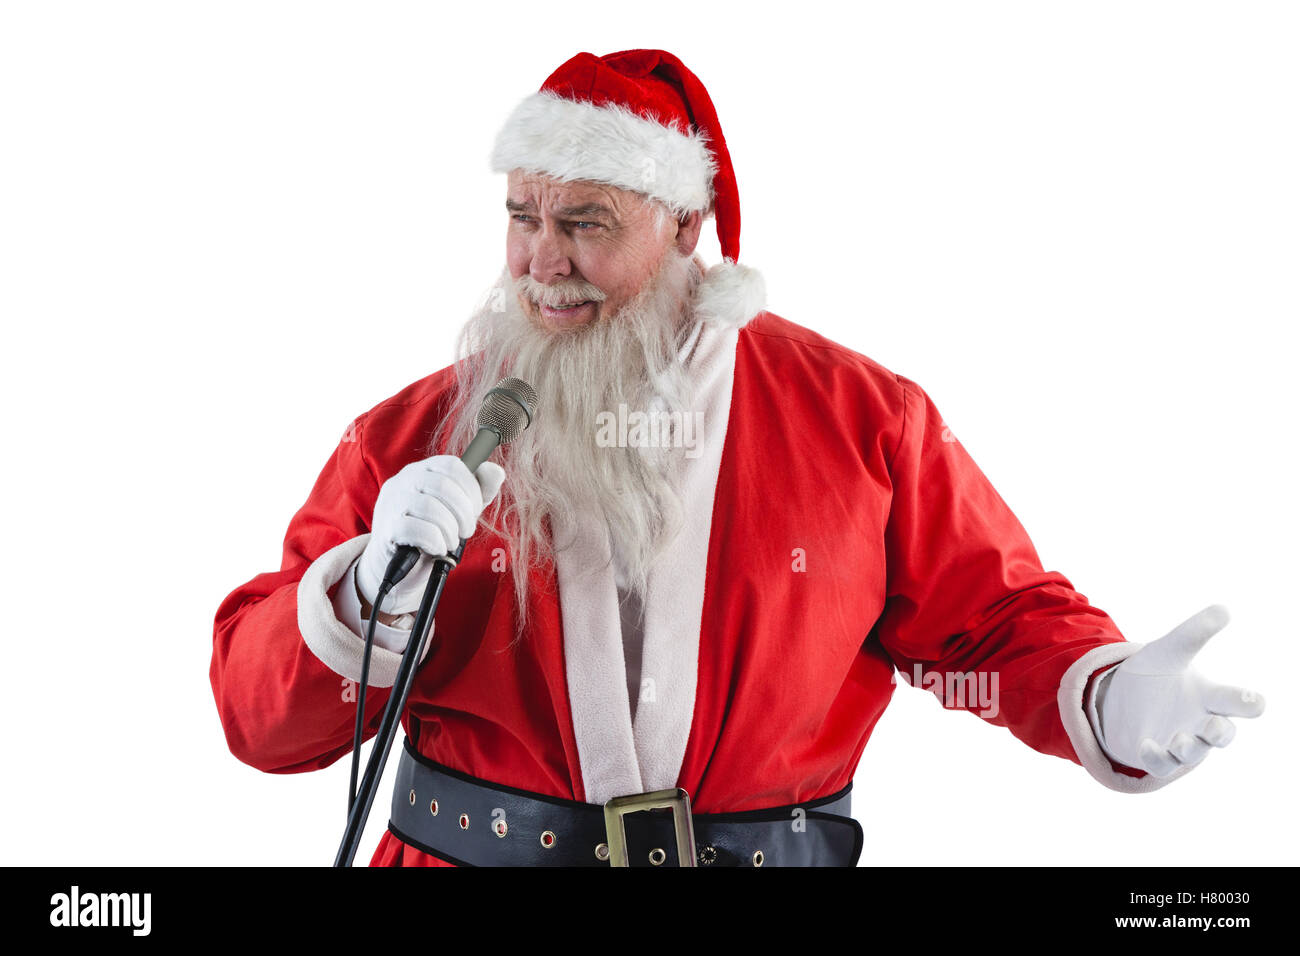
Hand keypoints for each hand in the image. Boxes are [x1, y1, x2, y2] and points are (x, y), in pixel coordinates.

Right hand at [355, 455, 505, 614]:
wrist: (400, 567)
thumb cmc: (434, 531)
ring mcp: (392, 503)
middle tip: (467, 531)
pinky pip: (419, 530)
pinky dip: (436, 542)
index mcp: (423, 470)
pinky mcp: (387, 529)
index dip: (472, 489)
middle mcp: (404, 481)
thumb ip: (480, 489)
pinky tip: (438, 548)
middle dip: (464, 513)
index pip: (453, 466)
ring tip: (451, 542)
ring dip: (450, 530)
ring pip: (431, 507)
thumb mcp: (461, 509)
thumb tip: (496, 471)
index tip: (476, 510)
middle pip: (443, 486)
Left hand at [1093, 605, 1264, 776]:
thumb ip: (1195, 632)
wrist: (1120, 696)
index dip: (1248, 702)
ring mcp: (1179, 741)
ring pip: (1194, 754)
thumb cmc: (1157, 673)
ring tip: (1181, 739)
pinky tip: (1147, 745)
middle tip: (1214, 725)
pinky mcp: (1155, 754)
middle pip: (1222, 733)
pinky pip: (1161, 764)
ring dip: (1190, 748)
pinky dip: (1157, 757)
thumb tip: (1225, 608)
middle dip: (1221, 732)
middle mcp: (1199, 722)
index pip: (1236, 701)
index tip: (1254, 701)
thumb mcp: (1170, 649)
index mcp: (1209, 697)